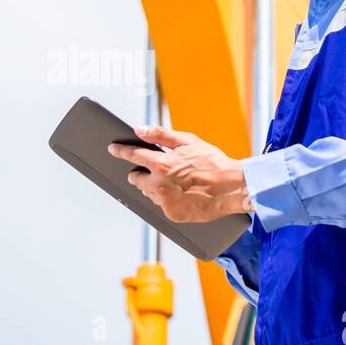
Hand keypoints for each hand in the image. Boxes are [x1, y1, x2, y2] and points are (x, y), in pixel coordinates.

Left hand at [108, 125, 249, 222]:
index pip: (133, 155)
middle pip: (136, 178)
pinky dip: (167, 199)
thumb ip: (160, 135)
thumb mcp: (188, 141)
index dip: (121, 151)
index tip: (113, 149)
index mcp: (161, 164)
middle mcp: (159, 184)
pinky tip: (182, 193)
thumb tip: (139, 129)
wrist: (232, 188)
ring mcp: (165, 202)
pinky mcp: (172, 215)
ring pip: (148, 193)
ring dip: (155, 186)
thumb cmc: (213, 163)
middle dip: (142, 172)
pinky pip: (162, 205)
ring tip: (175, 181)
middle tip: (158, 169)